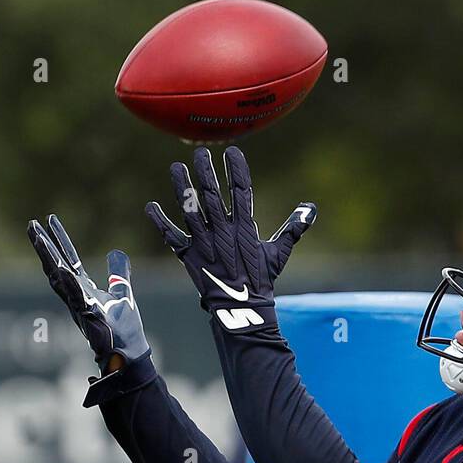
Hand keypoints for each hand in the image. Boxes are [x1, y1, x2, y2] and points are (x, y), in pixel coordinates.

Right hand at [27, 215, 149, 371]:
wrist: (128, 355)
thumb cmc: (123, 330)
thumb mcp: (122, 294)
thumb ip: (118, 273)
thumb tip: (117, 252)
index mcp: (83, 289)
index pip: (68, 260)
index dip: (59, 240)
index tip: (48, 219)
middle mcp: (77, 297)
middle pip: (55, 267)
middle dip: (43, 246)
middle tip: (31, 224)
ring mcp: (81, 307)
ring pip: (60, 281)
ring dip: (49, 260)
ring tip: (39, 239)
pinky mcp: (90, 319)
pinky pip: (78, 301)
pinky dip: (70, 286)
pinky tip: (62, 270)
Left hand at [146, 146, 315, 331]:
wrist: (242, 310)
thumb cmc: (261, 281)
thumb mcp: (279, 253)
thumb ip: (293, 228)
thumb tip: (311, 209)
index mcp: (245, 229)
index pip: (241, 192)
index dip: (237, 170)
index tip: (232, 151)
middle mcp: (223, 233)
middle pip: (212, 196)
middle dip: (206, 172)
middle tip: (200, 152)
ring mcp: (204, 244)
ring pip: (190, 211)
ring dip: (182, 188)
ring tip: (176, 167)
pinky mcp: (189, 257)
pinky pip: (172, 237)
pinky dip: (161, 222)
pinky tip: (151, 206)